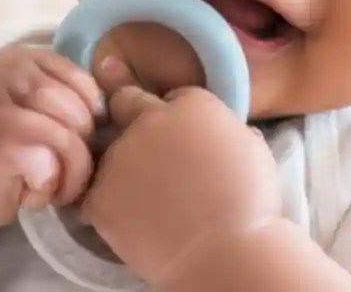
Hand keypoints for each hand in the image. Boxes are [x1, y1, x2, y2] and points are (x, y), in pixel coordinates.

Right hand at [0, 43, 104, 229]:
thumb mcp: (21, 105)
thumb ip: (56, 94)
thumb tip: (113, 104)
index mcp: (18, 57)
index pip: (79, 76)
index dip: (92, 112)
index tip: (84, 139)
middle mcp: (5, 71)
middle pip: (77, 106)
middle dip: (85, 145)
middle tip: (73, 171)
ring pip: (67, 133)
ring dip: (73, 169)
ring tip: (60, 187)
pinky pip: (50, 159)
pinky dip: (52, 183)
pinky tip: (36, 193)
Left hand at [81, 85, 280, 286]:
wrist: (225, 253)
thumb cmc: (251, 205)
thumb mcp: (253, 151)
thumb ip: (227, 132)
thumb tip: (221, 136)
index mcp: (191, 105)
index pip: (174, 97)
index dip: (179, 120)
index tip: (186, 142)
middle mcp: (149, 120)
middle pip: (128, 106)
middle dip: (136, 121)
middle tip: (153, 158)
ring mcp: (119, 156)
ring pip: (112, 153)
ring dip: (125, 169)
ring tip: (150, 204)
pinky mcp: (99, 195)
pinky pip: (97, 196)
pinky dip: (111, 209)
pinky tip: (135, 225)